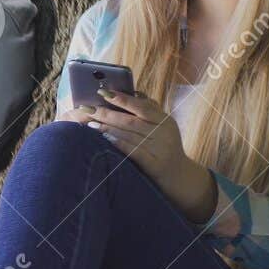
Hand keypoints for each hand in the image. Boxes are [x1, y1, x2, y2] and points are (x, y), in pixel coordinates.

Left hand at [58, 89, 193, 190]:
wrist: (181, 176)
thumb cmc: (167, 147)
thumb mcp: (164, 126)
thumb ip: (150, 109)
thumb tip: (133, 92)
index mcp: (164, 120)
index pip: (141, 106)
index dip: (122, 98)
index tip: (103, 92)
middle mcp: (162, 133)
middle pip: (131, 120)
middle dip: (107, 113)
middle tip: (87, 108)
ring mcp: (158, 149)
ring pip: (129, 135)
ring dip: (107, 128)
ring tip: (90, 122)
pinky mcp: (153, 164)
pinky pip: (133, 151)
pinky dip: (118, 143)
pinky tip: (105, 138)